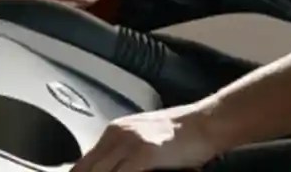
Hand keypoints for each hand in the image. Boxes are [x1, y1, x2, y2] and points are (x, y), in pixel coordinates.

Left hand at [71, 105, 220, 171]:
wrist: (205, 123)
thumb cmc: (182, 135)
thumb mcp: (143, 140)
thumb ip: (123, 153)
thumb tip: (107, 167)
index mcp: (114, 131)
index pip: (84, 162)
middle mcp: (116, 134)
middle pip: (87, 168)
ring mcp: (129, 143)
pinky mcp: (143, 153)